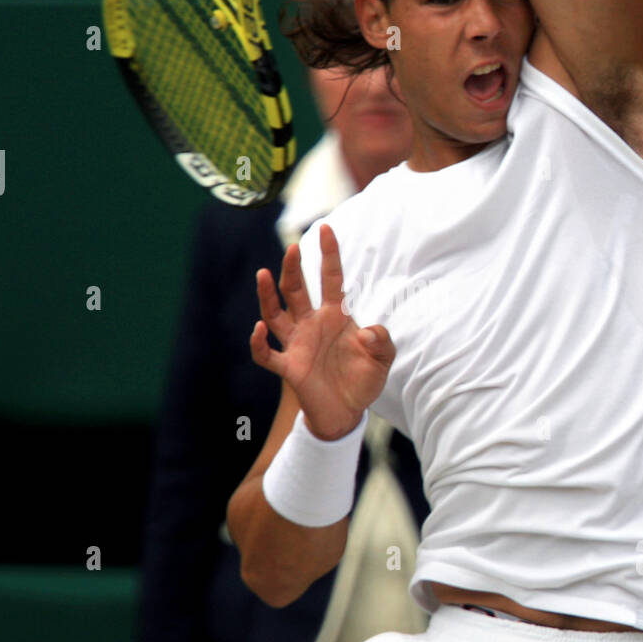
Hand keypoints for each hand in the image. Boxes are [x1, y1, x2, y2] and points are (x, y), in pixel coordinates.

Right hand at [251, 223, 395, 439]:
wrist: (348, 413)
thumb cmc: (363, 380)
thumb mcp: (383, 359)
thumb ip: (382, 342)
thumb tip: (370, 331)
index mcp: (336, 315)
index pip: (330, 278)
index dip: (328, 254)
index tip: (326, 228)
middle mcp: (312, 324)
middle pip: (297, 290)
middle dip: (294, 269)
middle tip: (293, 248)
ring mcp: (297, 344)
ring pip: (276, 313)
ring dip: (268, 295)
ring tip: (263, 274)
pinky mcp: (288, 367)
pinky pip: (267, 354)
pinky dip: (260, 342)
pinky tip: (260, 329)